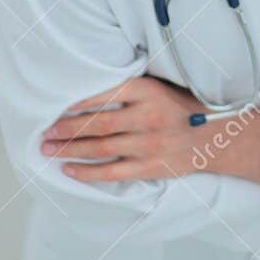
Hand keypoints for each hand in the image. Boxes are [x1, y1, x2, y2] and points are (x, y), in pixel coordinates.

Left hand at [39, 75, 207, 183]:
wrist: (213, 136)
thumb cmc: (180, 107)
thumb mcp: (159, 87)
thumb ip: (130, 88)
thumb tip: (88, 88)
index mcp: (149, 92)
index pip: (106, 93)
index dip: (79, 101)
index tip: (57, 106)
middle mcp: (148, 117)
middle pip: (98, 123)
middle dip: (67, 129)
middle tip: (45, 132)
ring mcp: (149, 144)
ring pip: (101, 148)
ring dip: (71, 150)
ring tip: (49, 149)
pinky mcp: (150, 167)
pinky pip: (112, 172)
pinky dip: (88, 172)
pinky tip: (69, 170)